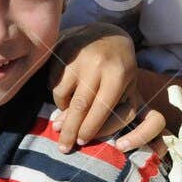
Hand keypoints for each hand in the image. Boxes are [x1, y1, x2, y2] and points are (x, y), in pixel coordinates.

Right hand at [50, 24, 160, 151]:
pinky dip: (56, 91)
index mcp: (118, 75)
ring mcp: (78, 55)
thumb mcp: (129, 91)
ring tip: (68, 110)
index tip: (81, 141)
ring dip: (62, 108)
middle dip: (70, 130)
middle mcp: (97, 64)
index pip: (100, 110)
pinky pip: (52, 80)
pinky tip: (66, 88)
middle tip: (63, 147)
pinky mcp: (62, 49)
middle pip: (78, 105)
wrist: (109, 34)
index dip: (89, 128)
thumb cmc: (121, 70)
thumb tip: (88, 136)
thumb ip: (118, 115)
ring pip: (61, 94)